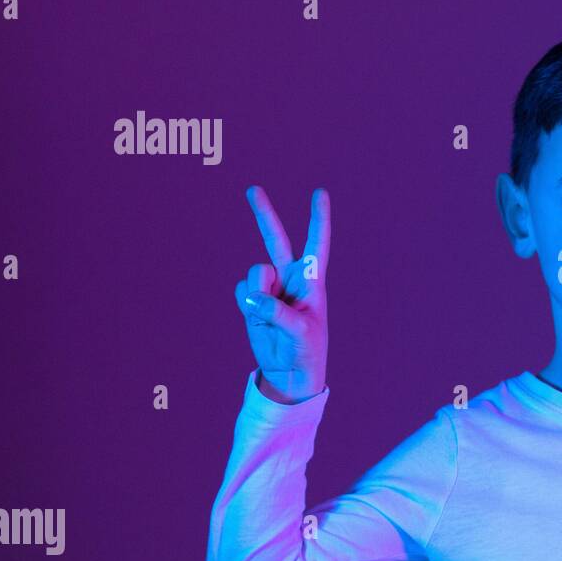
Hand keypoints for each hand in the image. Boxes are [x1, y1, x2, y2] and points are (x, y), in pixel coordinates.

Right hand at [234, 186, 330, 402]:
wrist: (289, 371)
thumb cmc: (307, 349)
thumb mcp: (300, 331)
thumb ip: (276, 311)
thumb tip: (251, 297)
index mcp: (311, 280)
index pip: (316, 243)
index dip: (318, 218)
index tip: (319, 193)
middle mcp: (290, 277)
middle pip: (275, 238)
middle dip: (264, 214)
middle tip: (253, 189)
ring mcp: (269, 287)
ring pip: (255, 273)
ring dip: (258, 292)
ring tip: (270, 315)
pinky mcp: (252, 300)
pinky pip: (242, 291)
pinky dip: (247, 305)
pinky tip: (257, 319)